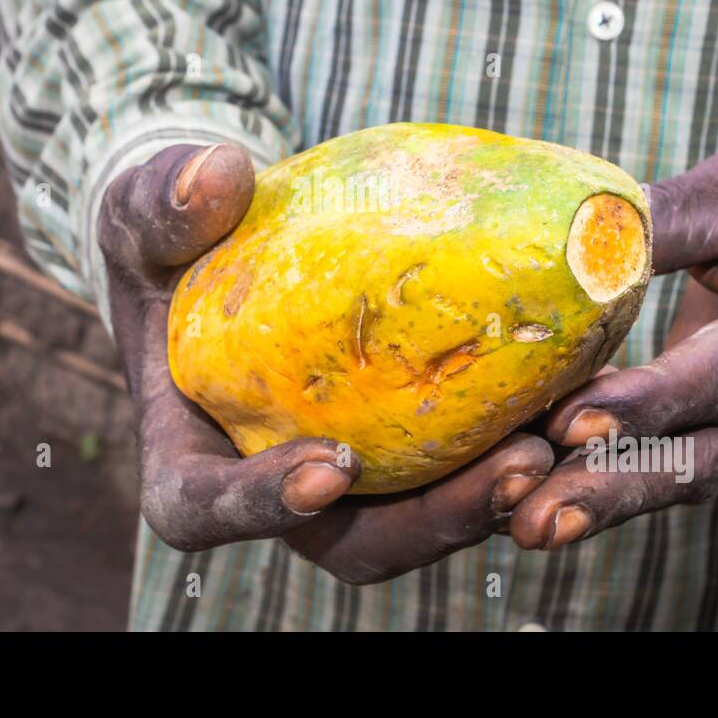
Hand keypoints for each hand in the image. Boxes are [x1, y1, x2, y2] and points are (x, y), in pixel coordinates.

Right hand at [99, 143, 553, 581]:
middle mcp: (272, 485)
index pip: (206, 510)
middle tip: (520, 464)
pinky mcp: (400, 443)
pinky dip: (511, 443)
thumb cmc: (166, 241)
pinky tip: (572, 388)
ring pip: (420, 517)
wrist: (213, 251)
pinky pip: (455, 463)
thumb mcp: (144, 213)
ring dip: (496, 495)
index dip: (261, 508)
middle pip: (350, 541)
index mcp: (188, 456)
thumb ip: (164, 200)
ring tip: (565, 432)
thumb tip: (218, 175)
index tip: (328, 468)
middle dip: (436, 520)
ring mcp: (346, 474)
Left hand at [509, 147, 717, 549]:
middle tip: (534, 519)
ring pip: (686, 476)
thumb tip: (566, 240)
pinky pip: (674, 468)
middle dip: (612, 489)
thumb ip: (659, 219)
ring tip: (527, 527)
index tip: (569, 424)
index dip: (649, 402)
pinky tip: (542, 494)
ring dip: (604, 503)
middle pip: (704, 455)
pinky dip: (609, 483)